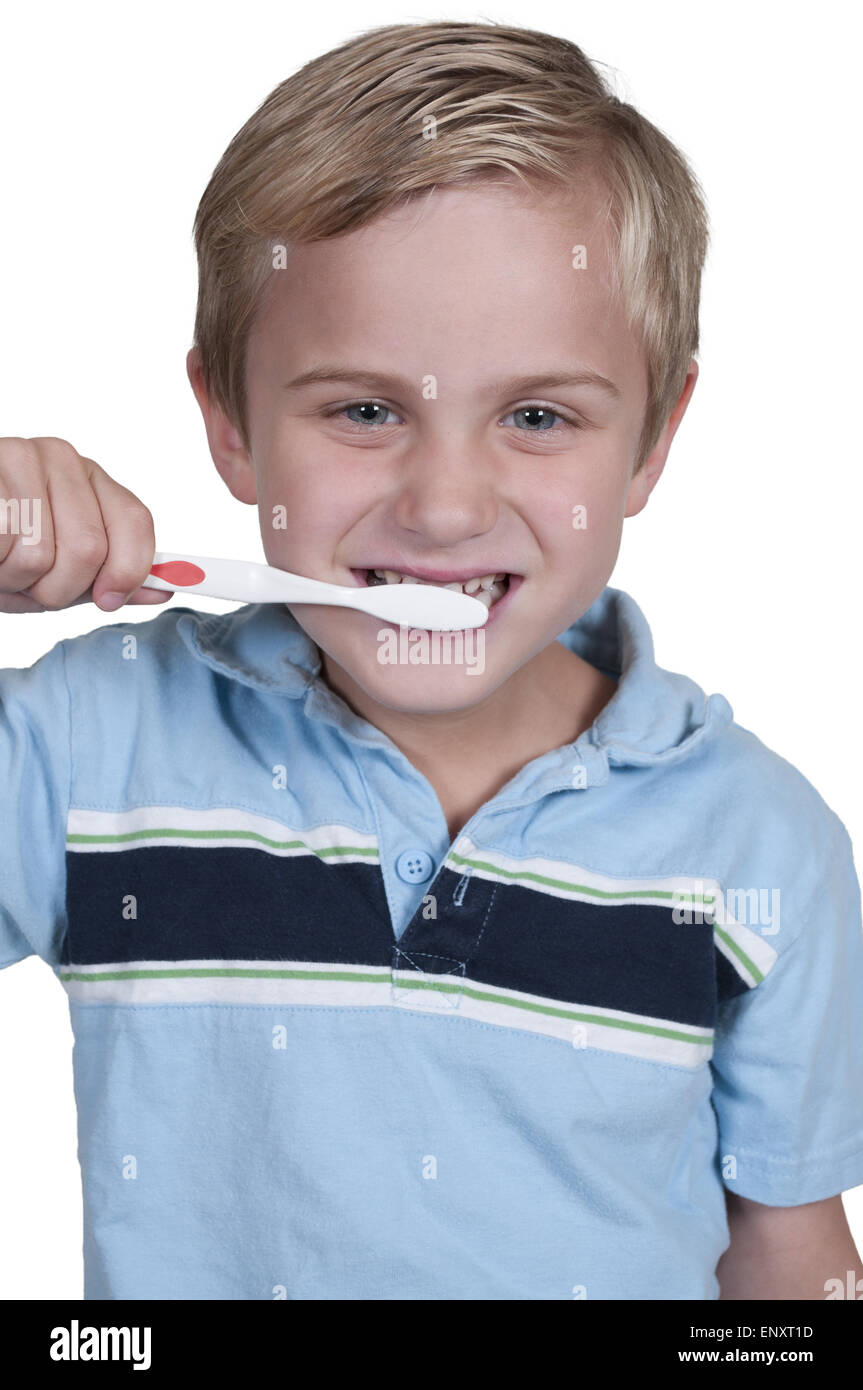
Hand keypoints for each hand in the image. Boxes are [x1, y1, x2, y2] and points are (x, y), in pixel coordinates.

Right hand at [0, 437, 172, 613]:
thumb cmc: (5, 553)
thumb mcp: (62, 571)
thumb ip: (110, 579)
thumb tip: (163, 592)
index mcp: (91, 478)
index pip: (134, 522)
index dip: (128, 571)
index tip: (108, 599)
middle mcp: (60, 457)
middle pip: (89, 548)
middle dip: (58, 589)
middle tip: (32, 582)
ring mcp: (17, 456)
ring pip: (40, 554)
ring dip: (16, 579)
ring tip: (1, 563)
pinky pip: (3, 545)